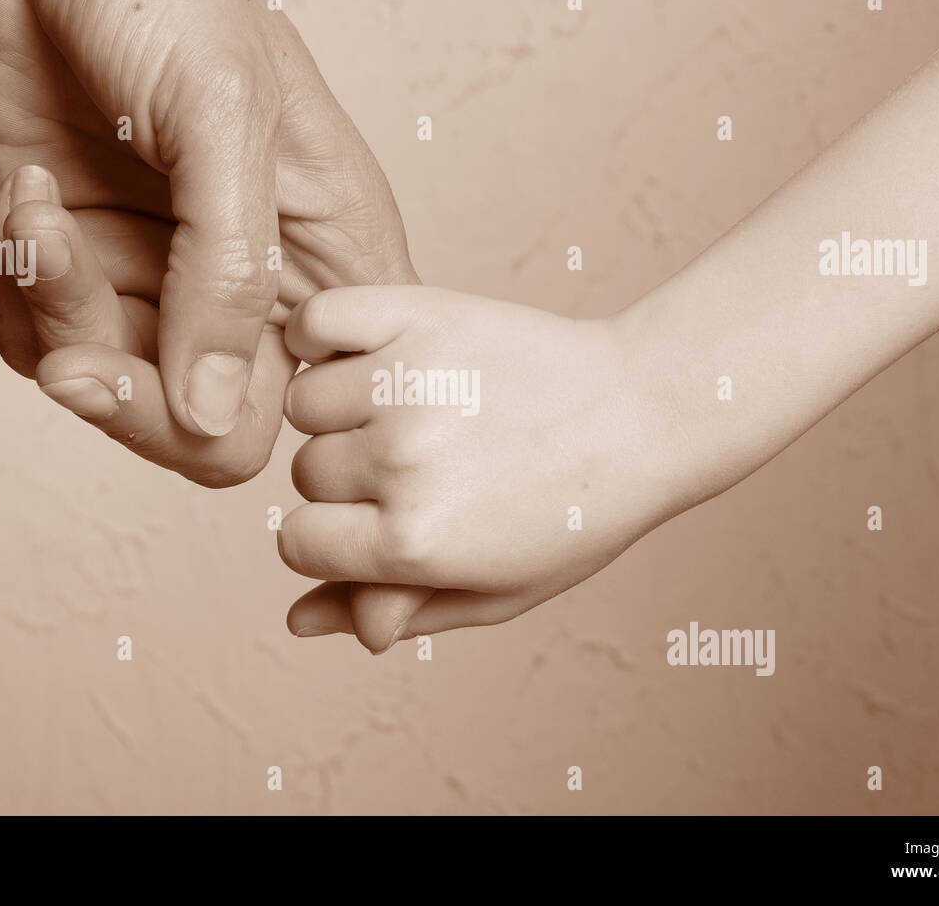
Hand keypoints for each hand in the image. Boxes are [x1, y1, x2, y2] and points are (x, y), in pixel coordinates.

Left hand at [0, 0, 415, 484]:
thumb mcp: (220, 119)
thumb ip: (228, 275)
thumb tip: (208, 415)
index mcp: (325, 256)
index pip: (316, 404)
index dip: (253, 419)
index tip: (189, 371)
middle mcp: (246, 280)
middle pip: (203, 426)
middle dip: (130, 397)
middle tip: (79, 357)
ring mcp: (158, 271)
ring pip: (109, 383)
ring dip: (55, 309)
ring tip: (44, 209)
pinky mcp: (79, 254)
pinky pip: (35, 334)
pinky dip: (16, 282)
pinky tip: (26, 194)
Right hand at [279, 286, 695, 644]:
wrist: (642, 415)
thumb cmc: (574, 515)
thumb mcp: (494, 591)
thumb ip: (395, 609)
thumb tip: (296, 621)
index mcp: (413, 543)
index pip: (297, 543)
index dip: (333, 538)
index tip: (376, 521)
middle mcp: (401, 464)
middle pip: (305, 473)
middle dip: (348, 476)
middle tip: (424, 462)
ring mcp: (408, 385)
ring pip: (307, 402)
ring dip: (341, 407)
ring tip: (408, 409)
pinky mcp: (421, 316)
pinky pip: (317, 321)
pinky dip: (323, 333)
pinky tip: (364, 351)